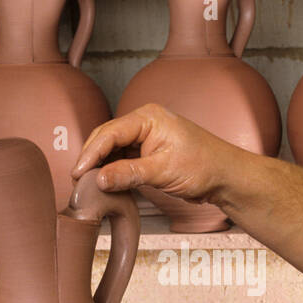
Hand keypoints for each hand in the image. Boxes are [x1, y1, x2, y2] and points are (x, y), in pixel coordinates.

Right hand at [72, 103, 230, 203]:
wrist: (224, 176)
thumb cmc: (203, 166)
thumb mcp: (163, 171)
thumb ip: (128, 174)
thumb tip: (99, 179)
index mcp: (148, 117)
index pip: (109, 132)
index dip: (90, 153)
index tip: (78, 172)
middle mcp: (144, 123)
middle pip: (106, 138)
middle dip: (91, 159)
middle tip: (77, 181)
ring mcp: (145, 137)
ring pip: (112, 149)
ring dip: (100, 166)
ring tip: (87, 185)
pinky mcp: (147, 152)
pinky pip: (122, 159)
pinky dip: (112, 171)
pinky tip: (104, 184)